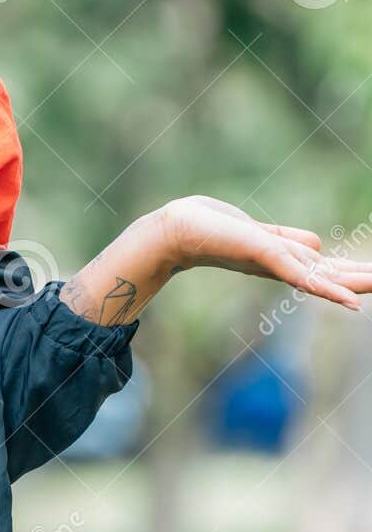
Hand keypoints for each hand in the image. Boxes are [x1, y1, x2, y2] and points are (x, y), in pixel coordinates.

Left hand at [159, 194, 371, 311]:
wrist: (177, 230)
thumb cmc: (211, 228)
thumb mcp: (260, 233)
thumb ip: (288, 240)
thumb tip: (318, 244)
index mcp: (283, 258)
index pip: (326, 269)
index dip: (352, 274)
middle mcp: (282, 264)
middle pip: (331, 275)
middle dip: (361, 280)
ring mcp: (275, 263)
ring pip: (325, 278)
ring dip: (357, 285)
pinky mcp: (266, 257)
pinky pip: (304, 277)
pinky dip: (329, 290)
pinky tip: (352, 303)